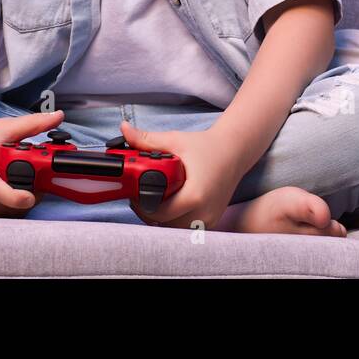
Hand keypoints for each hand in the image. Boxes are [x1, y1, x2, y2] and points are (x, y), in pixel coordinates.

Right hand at [0, 109, 66, 216]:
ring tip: (28, 191)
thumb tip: (59, 116)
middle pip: (2, 205)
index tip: (31, 197)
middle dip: (24, 200)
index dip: (14, 197)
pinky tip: (13, 198)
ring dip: (16, 208)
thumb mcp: (9, 126)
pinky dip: (6, 210)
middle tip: (40, 188)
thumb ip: (35, 123)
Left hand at [117, 121, 241, 229]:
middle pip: (165, 223)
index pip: (159, 213)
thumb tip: (123, 130)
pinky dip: (176, 219)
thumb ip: (146, 139)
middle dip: (149, 212)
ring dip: (163, 218)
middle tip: (141, 197)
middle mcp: (204, 211)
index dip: (142, 205)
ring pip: (175, 228)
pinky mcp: (211, 221)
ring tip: (155, 200)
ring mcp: (209, 219)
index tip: (135, 194)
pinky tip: (171, 204)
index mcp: (195, 195)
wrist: (235, 151)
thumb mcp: (175, 141)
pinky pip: (186, 227)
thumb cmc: (206, 146)